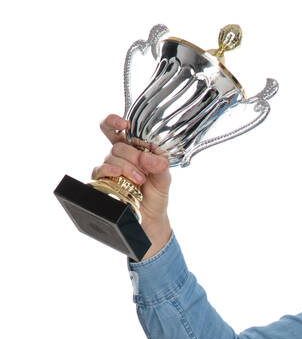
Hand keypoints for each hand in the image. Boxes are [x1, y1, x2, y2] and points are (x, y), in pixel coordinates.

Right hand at [93, 113, 171, 255]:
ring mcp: (110, 168)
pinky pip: (99, 170)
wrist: (150, 218)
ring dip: (126, 167)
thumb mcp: (165, 178)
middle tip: (144, 170)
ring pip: (110, 157)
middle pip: (117, 145)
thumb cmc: (156, 194)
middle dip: (132, 156)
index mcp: (134, 148)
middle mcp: (120, 155)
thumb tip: (146, 157)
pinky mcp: (103, 181)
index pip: (117, 127)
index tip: (123, 124)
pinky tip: (117, 175)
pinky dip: (109, 170)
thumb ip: (160, 165)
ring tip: (139, 180)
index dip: (114, 121)